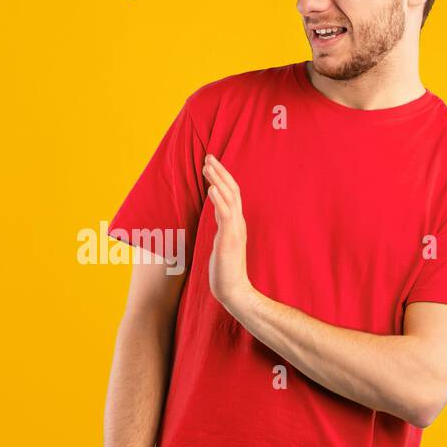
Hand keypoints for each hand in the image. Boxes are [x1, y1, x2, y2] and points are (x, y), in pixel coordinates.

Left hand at [202, 154, 254, 315]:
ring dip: (218, 180)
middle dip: (220, 172)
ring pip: (230, 198)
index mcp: (235, 224)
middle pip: (232, 190)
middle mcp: (237, 223)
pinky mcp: (230, 238)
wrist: (234, 291)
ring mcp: (235, 230)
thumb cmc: (226, 271)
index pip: (231, 195)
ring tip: (208, 165)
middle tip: (209, 156)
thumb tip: (217, 215)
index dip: (222, 178)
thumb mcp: (222, 244)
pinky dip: (219, 199)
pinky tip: (212, 187)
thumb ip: (221, 228)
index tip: (211, 165)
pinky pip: (226, 214)